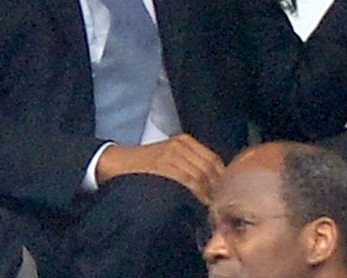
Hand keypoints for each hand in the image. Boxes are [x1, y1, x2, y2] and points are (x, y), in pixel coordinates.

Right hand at [95, 134, 224, 203]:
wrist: (120, 162)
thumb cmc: (146, 163)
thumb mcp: (170, 155)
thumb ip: (189, 163)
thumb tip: (212, 181)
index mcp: (185, 141)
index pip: (212, 158)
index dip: (222, 175)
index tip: (226, 190)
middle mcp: (181, 145)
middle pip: (209, 167)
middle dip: (217, 185)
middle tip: (222, 201)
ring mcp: (172, 154)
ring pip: (200, 175)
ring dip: (209, 191)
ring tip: (212, 205)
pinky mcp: (163, 165)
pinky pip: (187, 180)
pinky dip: (197, 192)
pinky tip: (200, 201)